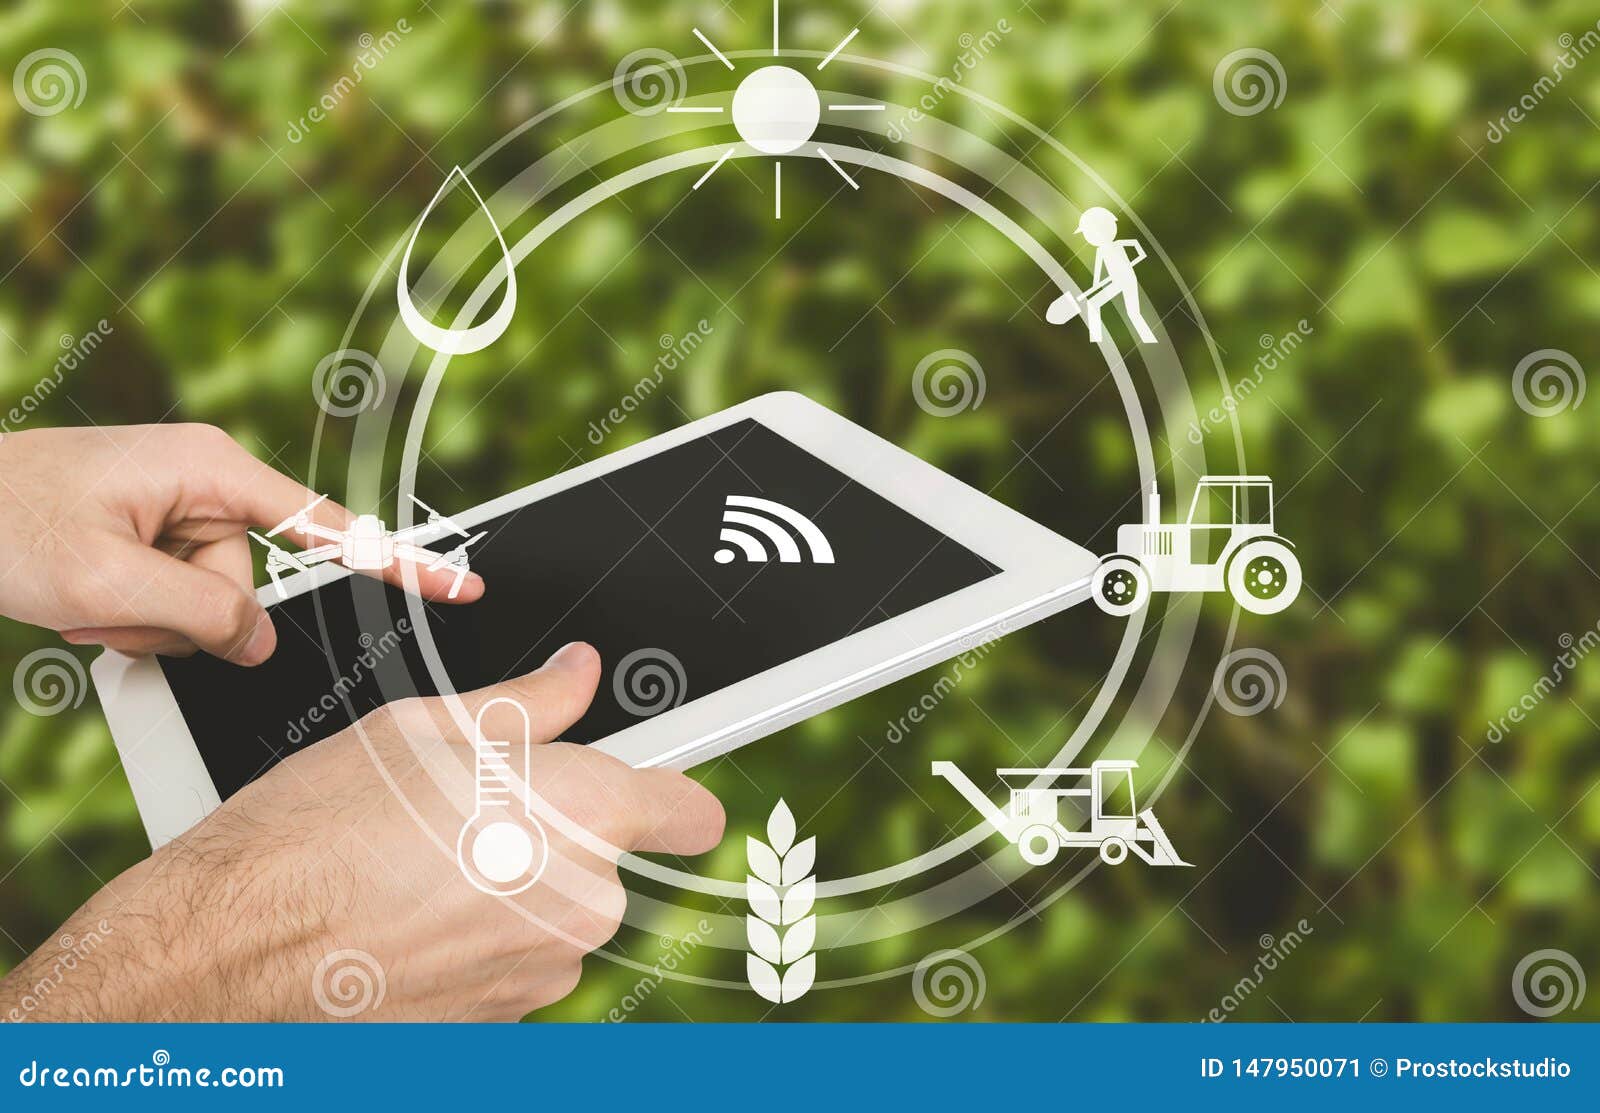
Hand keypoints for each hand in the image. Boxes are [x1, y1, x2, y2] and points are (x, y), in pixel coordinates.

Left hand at [0, 424, 482, 664]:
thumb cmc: (1, 520)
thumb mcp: (109, 584)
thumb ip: (205, 616)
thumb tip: (259, 642)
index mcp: (210, 470)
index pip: (330, 527)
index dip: (400, 565)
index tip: (457, 588)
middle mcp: (203, 484)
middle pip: (243, 586)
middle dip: (178, 617)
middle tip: (101, 609)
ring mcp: (174, 511)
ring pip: (203, 604)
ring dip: (140, 622)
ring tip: (76, 601)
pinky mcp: (150, 535)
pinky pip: (171, 600)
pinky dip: (127, 616)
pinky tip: (77, 600)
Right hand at [0, 643, 724, 1020]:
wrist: (232, 950)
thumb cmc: (316, 829)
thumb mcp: (421, 728)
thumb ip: (529, 704)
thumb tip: (578, 677)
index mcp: (581, 811)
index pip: (690, 813)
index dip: (671, 795)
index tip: (653, 789)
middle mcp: (582, 898)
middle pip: (609, 859)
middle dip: (558, 834)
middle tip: (473, 811)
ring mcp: (545, 969)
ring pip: (559, 912)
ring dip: (516, 889)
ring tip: (424, 865)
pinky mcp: (505, 1019)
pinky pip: (518, 962)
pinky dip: (483, 940)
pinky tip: (411, 917)